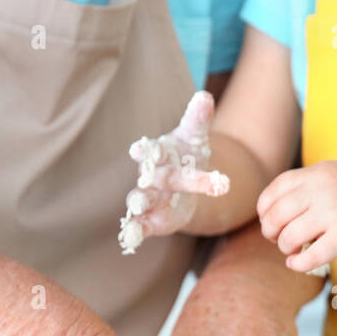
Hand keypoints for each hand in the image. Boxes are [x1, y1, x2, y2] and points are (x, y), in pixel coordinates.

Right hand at [119, 90, 230, 253]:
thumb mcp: (195, 136)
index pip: (152, 150)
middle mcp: (150, 175)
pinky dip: (135, 232)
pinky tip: (131, 239)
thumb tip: (205, 96)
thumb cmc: (187, 154)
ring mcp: (148, 197)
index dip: (146, 150)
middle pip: (154, 177)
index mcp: (159, 153)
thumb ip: (198, 119)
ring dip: (137, 203)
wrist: (188, 182)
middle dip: (157, 179)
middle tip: (157, 179)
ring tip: (137, 206)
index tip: (138, 148)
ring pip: (139, 200)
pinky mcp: (152, 219)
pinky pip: (140, 226)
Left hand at [257, 160, 336, 272]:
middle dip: (271, 232)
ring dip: (285, 248)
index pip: (274, 192)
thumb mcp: (330, 174)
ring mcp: (334, 213)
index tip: (269, 221)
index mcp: (315, 174)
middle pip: (277, 216)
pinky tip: (296, 264)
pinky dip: (297, 264)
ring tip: (292, 250)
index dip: (264, 211)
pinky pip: (310, 257)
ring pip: (290, 237)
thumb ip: (303, 187)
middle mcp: (322, 190)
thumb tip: (270, 214)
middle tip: (278, 239)